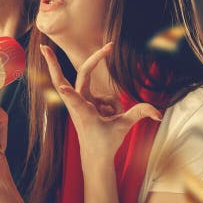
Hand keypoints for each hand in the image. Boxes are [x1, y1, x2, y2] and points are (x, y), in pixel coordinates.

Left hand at [40, 43, 161, 169]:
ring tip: (111, 120)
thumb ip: (139, 114)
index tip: (62, 88)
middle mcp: (77, 104)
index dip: (70, 95)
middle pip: (63, 78)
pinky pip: (104, 93)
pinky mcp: (83, 98)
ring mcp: (78, 99)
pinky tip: (109, 117)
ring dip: (110, 102)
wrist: (96, 155)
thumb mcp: (123, 128)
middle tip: (42, 46)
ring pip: (91, 81)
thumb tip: (159, 113)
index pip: (76, 102)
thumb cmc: (105, 142)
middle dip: (53, 62)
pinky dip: (112, 104)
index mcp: (84, 113)